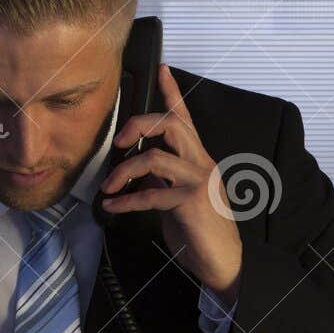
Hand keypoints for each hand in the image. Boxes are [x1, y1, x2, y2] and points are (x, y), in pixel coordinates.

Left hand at [99, 63, 242, 303]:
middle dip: (138, 125)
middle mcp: (202, 164)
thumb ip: (165, 179)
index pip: (186, 118)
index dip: (172, 92)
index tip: (161, 70)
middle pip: (171, 125)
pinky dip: (126, 201)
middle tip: (117, 140)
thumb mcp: (181, 198)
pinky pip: (151, 195)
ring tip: (108, 186)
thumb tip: (138, 170)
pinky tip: (113, 207)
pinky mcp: (191, 203)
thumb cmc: (202, 232)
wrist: (224, 263)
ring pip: (155, 157)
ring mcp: (198, 182)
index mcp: (200, 160)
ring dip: (123, 170)